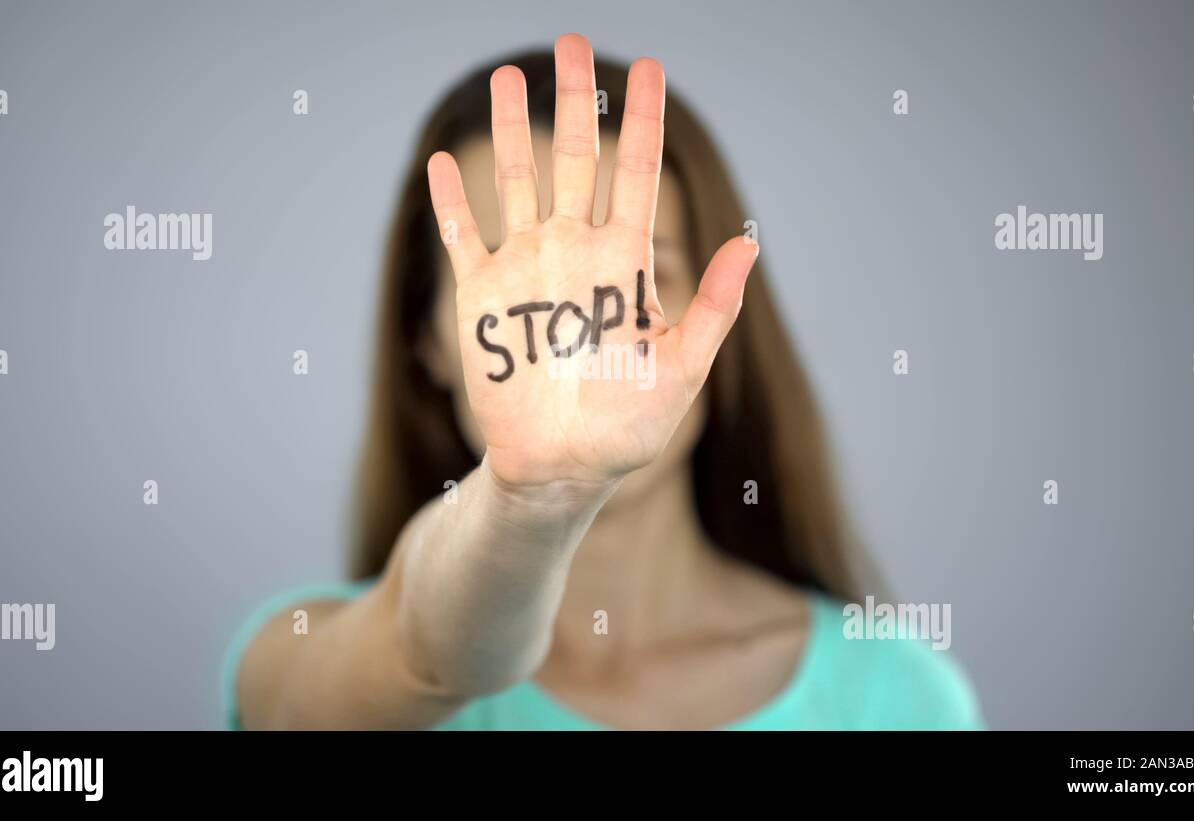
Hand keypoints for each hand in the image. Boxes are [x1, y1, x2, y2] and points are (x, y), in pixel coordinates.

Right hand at [427, 34, 757, 490]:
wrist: (561, 468)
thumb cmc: (628, 429)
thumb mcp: (683, 369)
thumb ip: (713, 307)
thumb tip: (751, 242)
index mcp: (625, 262)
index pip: (636, 175)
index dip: (641, 122)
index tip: (645, 67)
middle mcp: (576, 253)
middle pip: (576, 159)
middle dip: (574, 100)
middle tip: (568, 41)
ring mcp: (527, 270)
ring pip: (519, 182)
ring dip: (510, 131)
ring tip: (506, 77)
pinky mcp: (482, 298)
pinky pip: (464, 238)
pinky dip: (452, 202)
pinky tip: (442, 162)